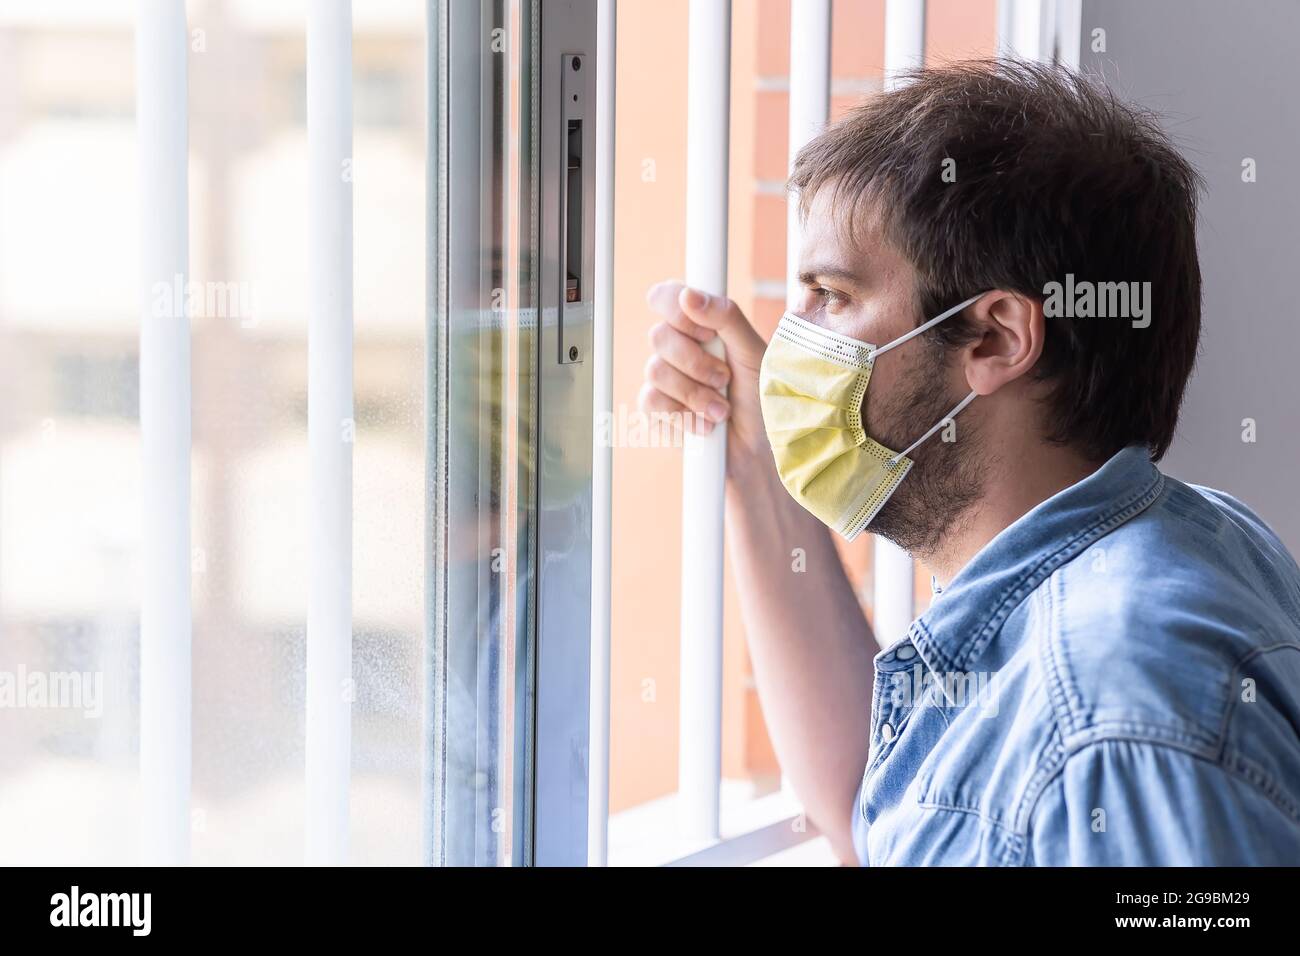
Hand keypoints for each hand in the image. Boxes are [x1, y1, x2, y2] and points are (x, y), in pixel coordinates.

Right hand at [640, 280, 770, 474]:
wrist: (759, 449)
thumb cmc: (762, 398)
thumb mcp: (753, 352)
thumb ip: (726, 318)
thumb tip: (689, 295)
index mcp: (700, 325)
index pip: (666, 297)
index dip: (677, 311)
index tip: (706, 334)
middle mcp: (678, 348)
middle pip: (658, 336)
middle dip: (697, 363)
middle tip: (724, 380)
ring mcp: (663, 380)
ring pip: (655, 371)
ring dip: (696, 394)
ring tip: (722, 409)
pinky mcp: (655, 411)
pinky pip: (651, 402)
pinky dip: (685, 416)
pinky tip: (705, 425)